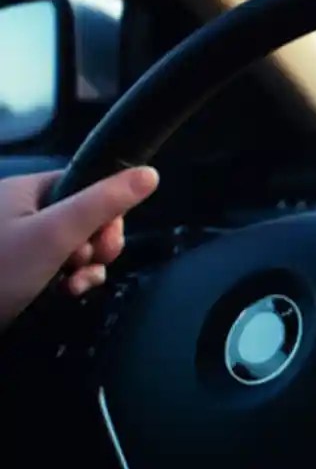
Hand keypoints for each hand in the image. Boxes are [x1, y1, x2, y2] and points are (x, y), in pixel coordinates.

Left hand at [0, 167, 159, 330]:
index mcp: (25, 190)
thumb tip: (149, 173)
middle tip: (86, 267)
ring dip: (83, 269)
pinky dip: (65, 282)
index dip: (108, 213)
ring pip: (71, 248)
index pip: (86, 186)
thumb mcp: (55, 234)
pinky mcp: (12, 273)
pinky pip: (53, 269)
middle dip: (95, 247)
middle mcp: (18, 212)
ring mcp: (14, 244)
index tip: (107, 243)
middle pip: (82, 219)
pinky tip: (63, 295)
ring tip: (73, 288)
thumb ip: (104, 203)